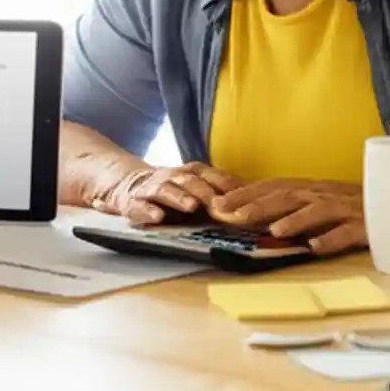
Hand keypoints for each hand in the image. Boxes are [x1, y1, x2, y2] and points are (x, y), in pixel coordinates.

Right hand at [93, 162, 242, 224]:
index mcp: (192, 173)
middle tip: (220, 205)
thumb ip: (222, 196)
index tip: (245, 197)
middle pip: (191, 181)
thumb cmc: (174, 192)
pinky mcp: (134, 201)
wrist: (129, 185)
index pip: (213, 176)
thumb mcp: (198, 189)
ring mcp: (153, 188)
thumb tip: (259, 204)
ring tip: (191, 207)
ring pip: (167, 190)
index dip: (228, 185)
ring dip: (179, 198)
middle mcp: (173, 176)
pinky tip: (157, 218)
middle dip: (205, 192)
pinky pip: (140, 206)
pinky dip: (148, 211)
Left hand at [210, 179, 364, 254]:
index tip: (218, 204)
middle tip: (231, 215)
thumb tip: (248, 214)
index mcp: (308, 190)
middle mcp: (322, 195)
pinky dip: (332, 239)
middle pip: (287, 197)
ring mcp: (345, 210)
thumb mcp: (315, 202)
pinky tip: (316, 248)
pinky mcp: (366, 227)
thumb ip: (287, 206)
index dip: (244, 194)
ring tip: (273, 231)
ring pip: (317, 211)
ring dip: (295, 220)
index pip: (271, 188)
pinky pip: (348, 233)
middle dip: (258, 205)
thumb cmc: (351, 206)